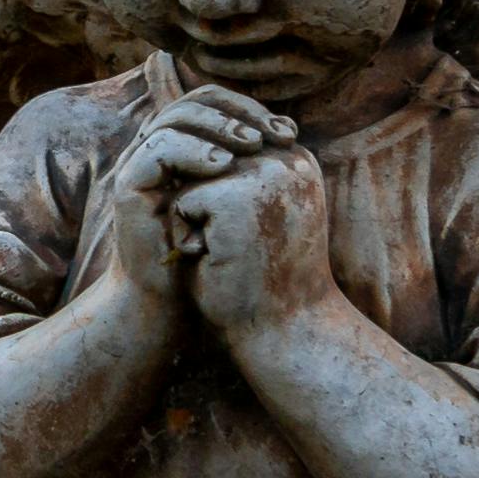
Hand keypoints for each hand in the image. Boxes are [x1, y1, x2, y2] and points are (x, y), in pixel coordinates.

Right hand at [94, 84, 293, 311]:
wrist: (169, 306)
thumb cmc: (211, 261)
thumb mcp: (241, 203)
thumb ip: (252, 166)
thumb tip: (290, 130)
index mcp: (183, 148)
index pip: (213, 102)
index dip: (251, 108)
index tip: (289, 132)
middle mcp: (158, 150)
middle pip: (193, 101)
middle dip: (238, 112)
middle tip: (271, 134)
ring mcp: (139, 166)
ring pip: (174, 118)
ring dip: (217, 127)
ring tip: (251, 146)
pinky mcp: (128, 187)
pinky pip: (158, 150)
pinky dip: (192, 152)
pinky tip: (224, 167)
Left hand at [166, 134, 339, 340]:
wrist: (286, 330)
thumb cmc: (267, 277)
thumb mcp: (260, 212)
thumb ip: (239, 174)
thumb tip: (187, 147)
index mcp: (297, 160)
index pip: (228, 149)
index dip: (219, 194)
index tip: (247, 234)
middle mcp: (286, 160)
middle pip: (208, 161)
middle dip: (208, 207)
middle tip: (244, 249)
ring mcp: (263, 176)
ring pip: (193, 180)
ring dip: (198, 219)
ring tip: (232, 251)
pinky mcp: (233, 199)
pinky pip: (181, 203)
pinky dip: (188, 237)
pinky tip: (220, 260)